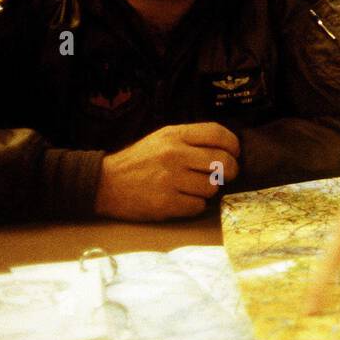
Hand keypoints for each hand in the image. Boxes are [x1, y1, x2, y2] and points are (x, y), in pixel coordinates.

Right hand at [94, 122, 239, 221]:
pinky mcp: (166, 203)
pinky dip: (195, 205)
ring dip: (209, 190)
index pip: (218, 134)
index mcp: (175, 135)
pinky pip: (198, 206)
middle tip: (225, 175)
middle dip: (230, 170)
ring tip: (195, 187)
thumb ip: (191, 139)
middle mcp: (174, 155)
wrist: (104, 183)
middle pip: (223, 161)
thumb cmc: (139, 161)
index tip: (234, 153)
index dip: (233, 145)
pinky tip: (183, 199)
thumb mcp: (162, 138)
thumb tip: (226, 147)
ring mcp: (170, 180)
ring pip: (212, 186)